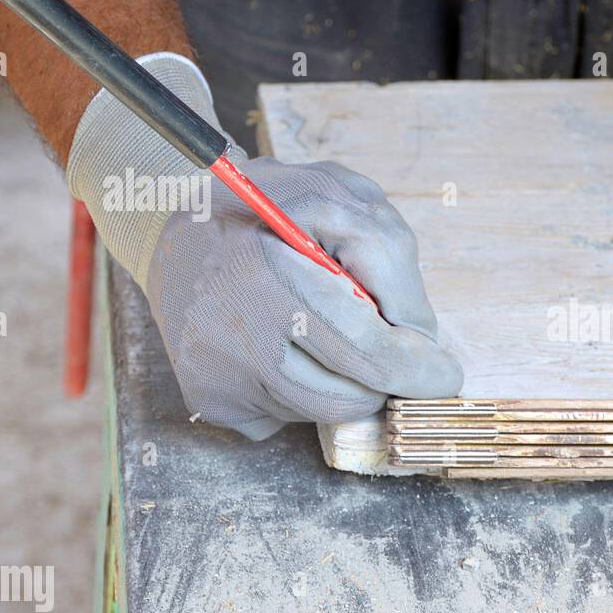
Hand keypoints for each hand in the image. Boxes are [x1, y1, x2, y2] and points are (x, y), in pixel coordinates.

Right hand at [146, 157, 462, 438]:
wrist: (168, 218)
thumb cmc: (266, 203)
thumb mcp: (335, 194)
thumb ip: (386, 254)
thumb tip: (419, 337)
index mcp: (270, 275)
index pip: (369, 352)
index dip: (417, 368)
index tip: (444, 373)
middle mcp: (235, 334)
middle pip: (350, 396)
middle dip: (389, 381)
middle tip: (411, 367)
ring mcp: (218, 373)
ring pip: (322, 412)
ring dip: (345, 382)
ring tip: (325, 332)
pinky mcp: (209, 399)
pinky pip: (284, 418)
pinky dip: (299, 390)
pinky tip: (280, 345)